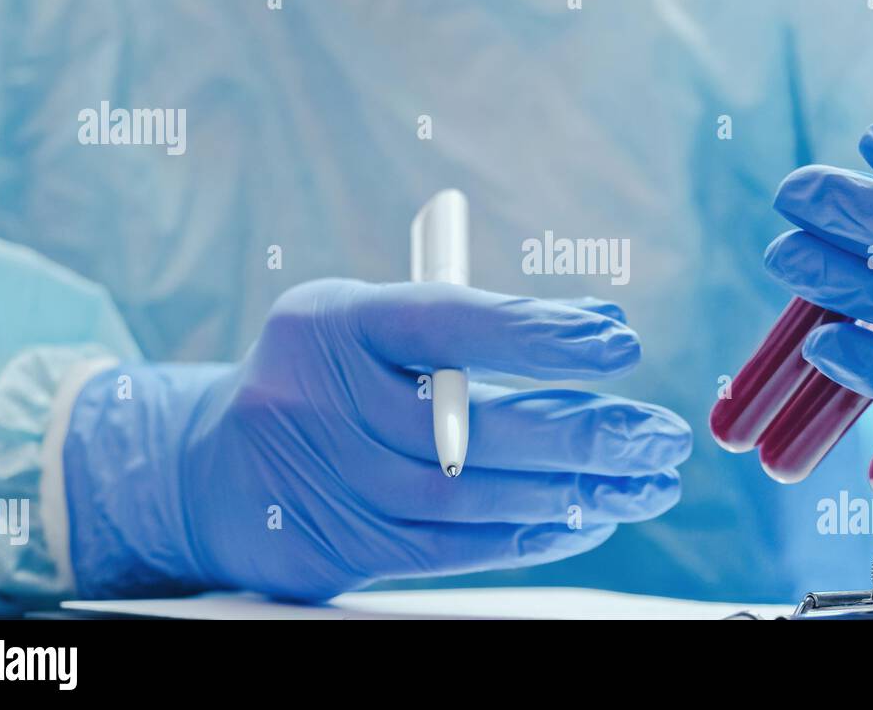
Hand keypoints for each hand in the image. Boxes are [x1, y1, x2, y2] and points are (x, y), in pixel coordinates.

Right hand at [63, 280, 690, 600]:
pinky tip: (584, 521)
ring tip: (643, 485)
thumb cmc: (324, 377)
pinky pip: (448, 549)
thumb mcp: (373, 325)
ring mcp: (318, 480)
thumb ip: (473, 324)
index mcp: (331, 321)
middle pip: (468, 427)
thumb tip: (597, 325)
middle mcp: (315, 398)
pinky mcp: (329, 549)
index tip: (620, 342)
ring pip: (466, 497)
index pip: (447, 322)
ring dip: (571, 494)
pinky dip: (527, 536)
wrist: (212, 467)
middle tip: (660, 437)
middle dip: (582, 434)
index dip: (537, 333)